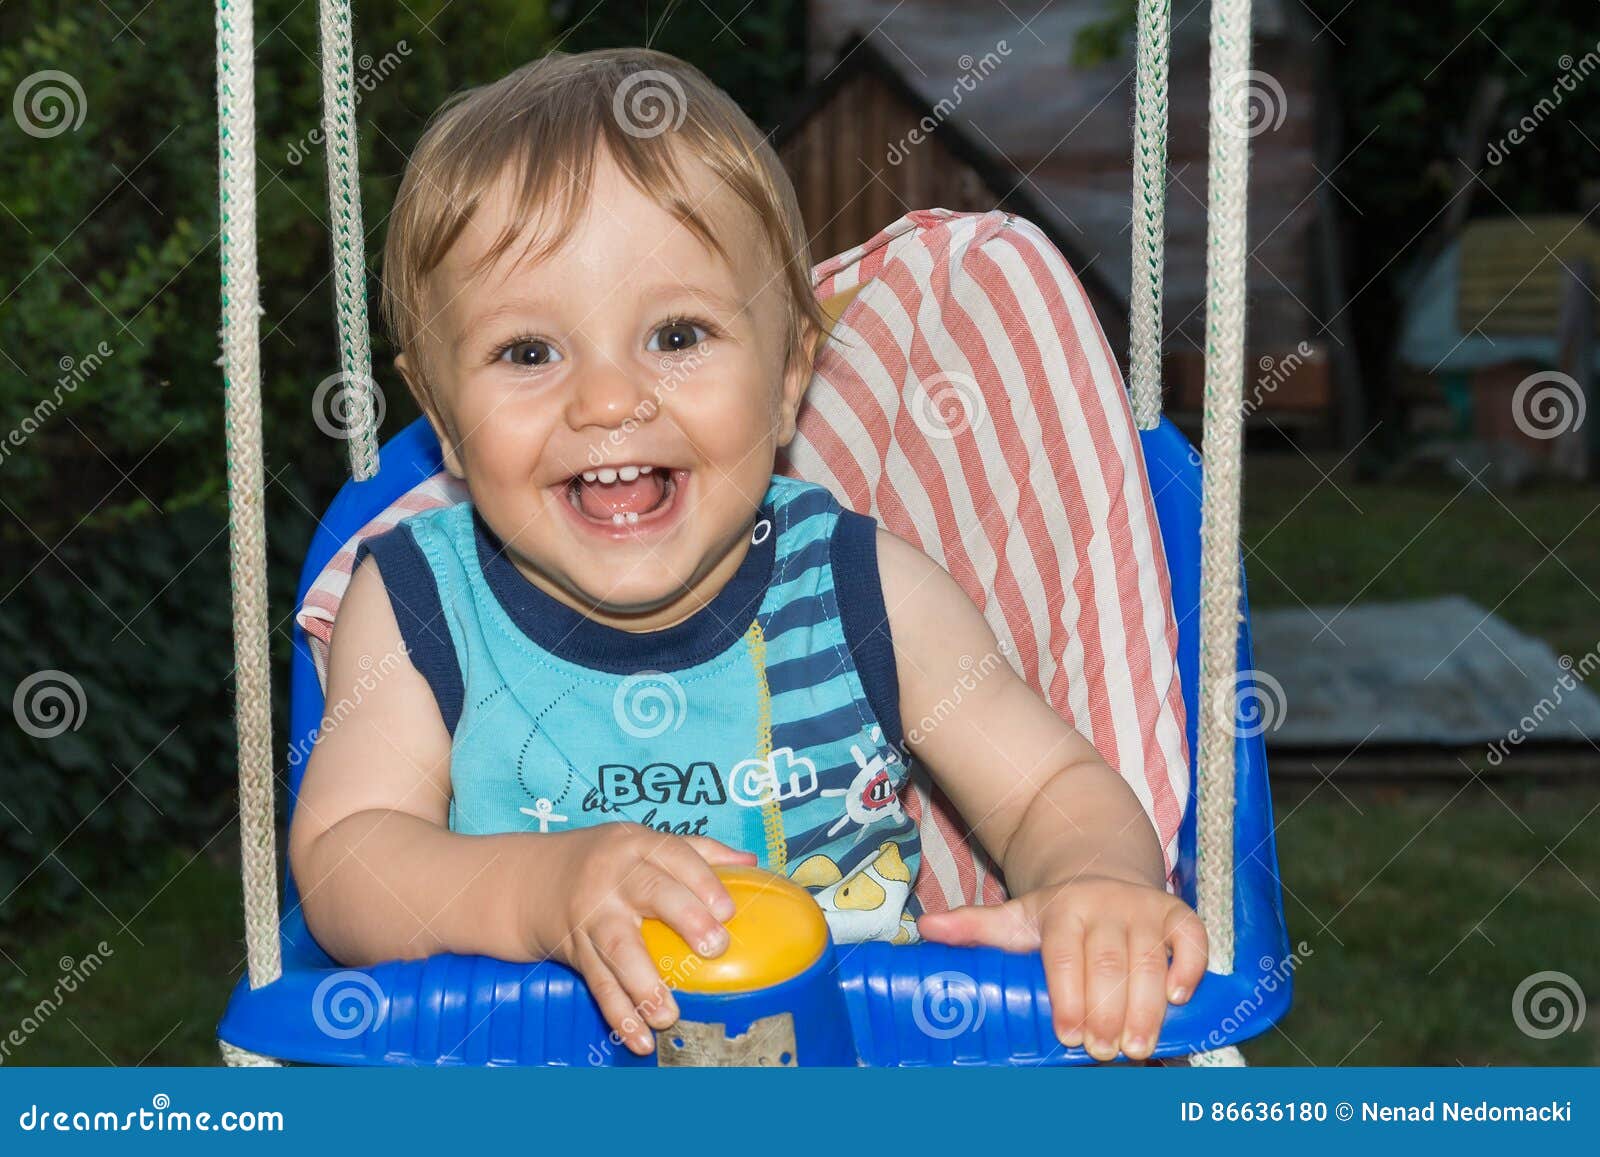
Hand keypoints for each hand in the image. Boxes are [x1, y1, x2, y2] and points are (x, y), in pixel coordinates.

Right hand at [527, 824, 756, 1055]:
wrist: (532, 880)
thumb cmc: (609, 861)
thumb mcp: (645, 842)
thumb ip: (699, 851)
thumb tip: (751, 863)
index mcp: (639, 846)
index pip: (675, 854)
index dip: (702, 881)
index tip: (727, 910)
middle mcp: (614, 878)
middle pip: (651, 893)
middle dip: (684, 918)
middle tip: (713, 947)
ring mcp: (592, 915)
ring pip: (619, 948)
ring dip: (644, 985)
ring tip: (669, 1015)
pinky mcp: (577, 950)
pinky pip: (598, 984)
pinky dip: (618, 1015)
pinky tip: (639, 1040)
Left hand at [917, 874, 1207, 1061]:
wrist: (1101, 869)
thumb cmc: (1056, 914)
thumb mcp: (1015, 917)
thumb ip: (975, 928)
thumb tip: (925, 929)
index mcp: (1062, 908)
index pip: (1064, 954)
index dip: (1069, 995)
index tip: (1069, 1035)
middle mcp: (1105, 904)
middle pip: (1110, 963)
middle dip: (1107, 1011)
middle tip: (1103, 1051)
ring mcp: (1144, 908)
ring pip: (1150, 959)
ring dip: (1146, 1007)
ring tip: (1137, 1047)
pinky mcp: (1177, 915)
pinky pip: (1192, 939)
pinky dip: (1190, 968)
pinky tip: (1179, 999)